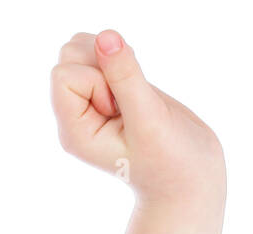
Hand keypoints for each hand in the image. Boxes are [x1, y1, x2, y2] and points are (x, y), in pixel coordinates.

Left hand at [50, 29, 225, 207]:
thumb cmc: (170, 161)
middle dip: (102, 65)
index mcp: (74, 131)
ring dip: (112, 59)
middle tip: (128, 99)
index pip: (64, 76)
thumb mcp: (149, 119)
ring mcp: (89, 102)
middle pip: (67, 57)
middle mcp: (75, 115)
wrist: (188, 177)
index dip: (97, 81)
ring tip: (134, 93)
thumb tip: (105, 37)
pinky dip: (121, 57)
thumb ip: (126, 77)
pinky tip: (137, 86)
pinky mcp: (107, 89)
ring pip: (82, 49)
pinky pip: (100, 51)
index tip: (120, 109)